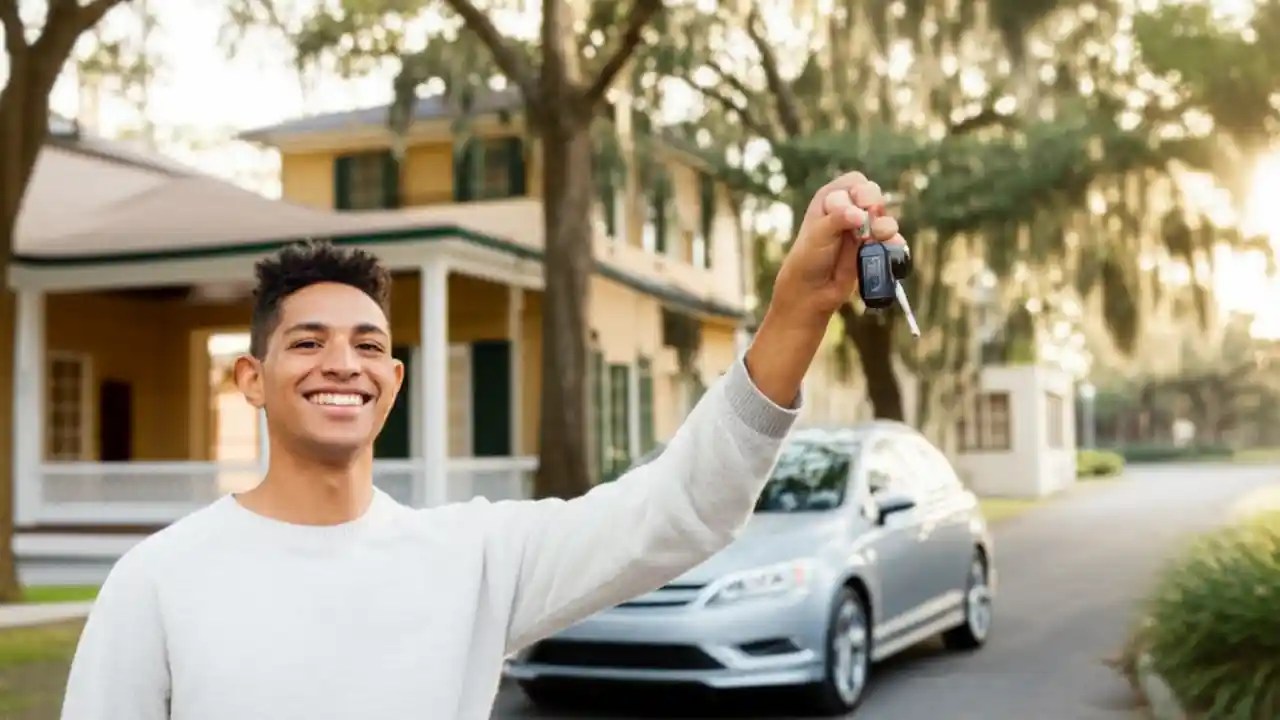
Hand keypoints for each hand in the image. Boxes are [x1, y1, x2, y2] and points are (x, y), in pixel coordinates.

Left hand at [771, 171, 905, 328]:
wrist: (811, 291)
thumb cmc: (808, 258)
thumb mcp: (818, 234)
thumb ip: (837, 219)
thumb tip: (859, 215)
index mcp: (831, 199)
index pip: (856, 182)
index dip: (860, 191)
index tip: (859, 205)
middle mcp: (848, 210)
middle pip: (874, 196)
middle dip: (875, 206)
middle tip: (868, 220)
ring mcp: (862, 229)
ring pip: (885, 218)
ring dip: (885, 225)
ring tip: (877, 236)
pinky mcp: (872, 248)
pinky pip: (891, 240)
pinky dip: (893, 242)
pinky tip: (889, 246)